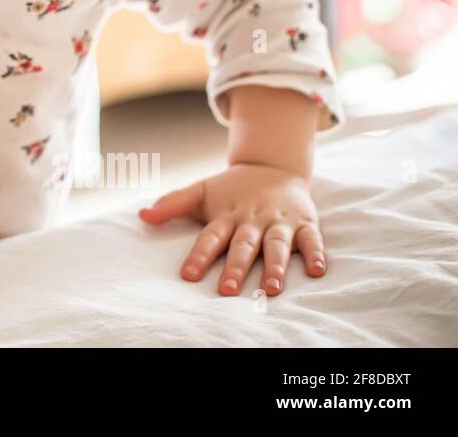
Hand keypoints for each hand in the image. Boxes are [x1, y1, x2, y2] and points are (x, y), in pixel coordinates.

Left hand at [138, 163, 326, 296]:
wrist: (273, 166)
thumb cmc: (232, 188)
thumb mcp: (201, 191)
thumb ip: (172, 204)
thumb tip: (141, 215)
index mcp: (226, 215)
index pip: (210, 237)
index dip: (199, 255)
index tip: (188, 275)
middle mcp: (252, 220)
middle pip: (243, 245)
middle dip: (236, 267)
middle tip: (228, 291)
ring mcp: (279, 222)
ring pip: (277, 245)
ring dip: (275, 267)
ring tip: (271, 288)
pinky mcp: (305, 223)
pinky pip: (312, 239)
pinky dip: (315, 254)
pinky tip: (316, 271)